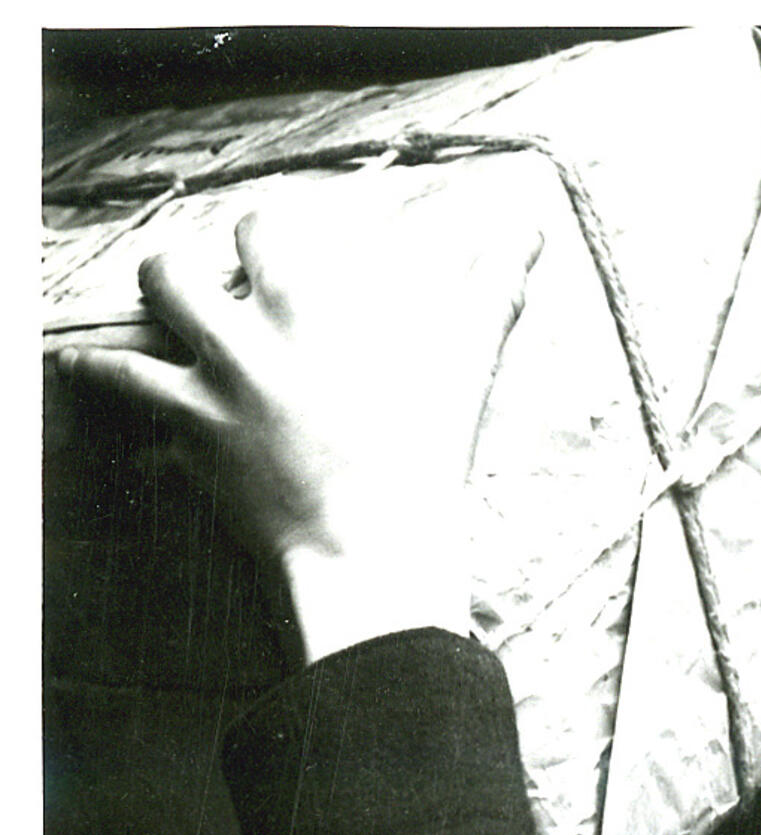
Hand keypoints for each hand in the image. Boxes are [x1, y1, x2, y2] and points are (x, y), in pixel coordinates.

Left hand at [58, 187, 539, 661]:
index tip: (262, 247)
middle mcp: (238, 341)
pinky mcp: (194, 457)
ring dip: (115, 352)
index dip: (256, 234)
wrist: (373, 547)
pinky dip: (136, 438)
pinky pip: (143, 439)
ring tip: (101, 354)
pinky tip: (131, 440)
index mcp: (299, 305)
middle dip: (173, 277)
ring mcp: (206, 399)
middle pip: (169, 274)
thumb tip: (530, 232)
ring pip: (128, 353)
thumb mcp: (466, 362)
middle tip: (186, 292)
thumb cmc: (423, 457)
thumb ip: (490, 290)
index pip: (257, 231)